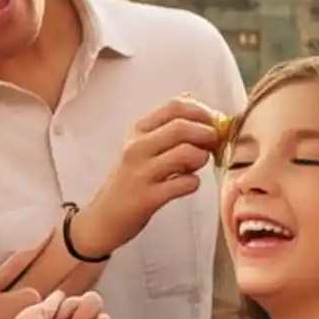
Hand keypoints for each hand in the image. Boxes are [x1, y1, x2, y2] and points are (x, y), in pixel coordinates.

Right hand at [75, 97, 222, 256]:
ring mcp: (142, 172)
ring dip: (202, 158)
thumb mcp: (141, 145)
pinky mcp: (148, 197)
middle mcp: (137, 146)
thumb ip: (166, 125)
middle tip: (213, 145)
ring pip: (187, 153)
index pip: (175, 106)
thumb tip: (195, 101)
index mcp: (137, 130)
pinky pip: (186, 183)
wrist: (104, 216)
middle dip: (207, 134)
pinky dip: (193, 183)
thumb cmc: (130, 179)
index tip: (212, 124)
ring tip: (196, 166)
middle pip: (183, 127)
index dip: (202, 111)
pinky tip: (186, 185)